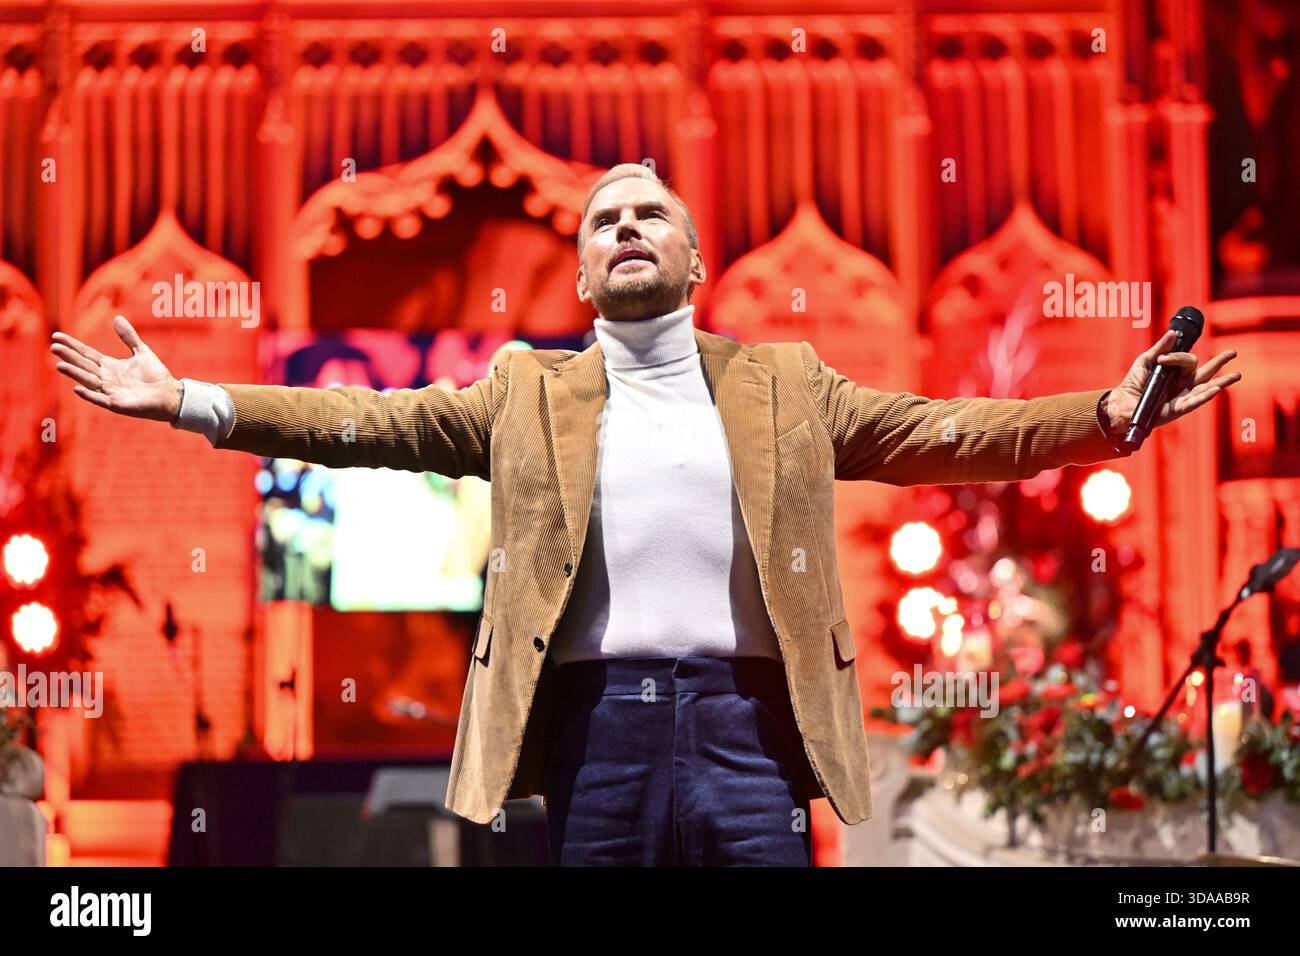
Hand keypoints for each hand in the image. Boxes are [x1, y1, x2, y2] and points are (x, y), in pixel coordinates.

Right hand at [49, 315, 182, 422]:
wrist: (170, 394)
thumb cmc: (155, 375)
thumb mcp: (141, 351)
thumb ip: (128, 337)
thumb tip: (117, 318)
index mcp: (110, 366)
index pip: (86, 354)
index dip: (72, 345)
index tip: (57, 336)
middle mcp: (106, 378)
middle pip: (83, 365)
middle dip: (69, 356)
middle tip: (53, 347)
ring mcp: (110, 391)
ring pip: (88, 380)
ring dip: (74, 373)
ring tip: (59, 365)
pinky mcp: (116, 404)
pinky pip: (100, 399)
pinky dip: (89, 394)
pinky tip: (77, 388)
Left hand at [1103, 329, 1241, 436]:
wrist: (1123, 402)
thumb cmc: (1134, 382)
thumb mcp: (1146, 361)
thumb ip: (1160, 349)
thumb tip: (1173, 332)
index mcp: (1177, 372)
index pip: (1188, 360)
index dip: (1178, 357)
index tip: (1162, 360)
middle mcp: (1183, 383)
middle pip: (1206, 371)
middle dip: (1220, 362)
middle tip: (1233, 352)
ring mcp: (1183, 396)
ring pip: (1206, 388)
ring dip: (1222, 381)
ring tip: (1237, 375)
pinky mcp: (1178, 409)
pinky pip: (1194, 402)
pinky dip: (1205, 396)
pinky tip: (1216, 389)